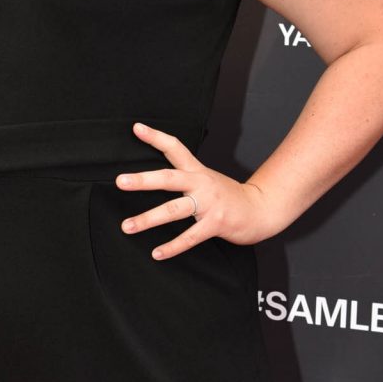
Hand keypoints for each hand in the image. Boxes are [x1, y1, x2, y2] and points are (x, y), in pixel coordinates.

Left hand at [114, 121, 275, 258]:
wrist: (261, 210)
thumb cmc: (228, 197)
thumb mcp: (207, 179)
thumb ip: (185, 175)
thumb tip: (156, 177)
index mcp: (197, 171)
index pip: (175, 148)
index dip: (156, 137)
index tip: (137, 128)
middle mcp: (201, 183)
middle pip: (169, 178)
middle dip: (143, 180)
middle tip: (120, 181)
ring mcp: (209, 203)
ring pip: (174, 210)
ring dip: (148, 219)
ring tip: (127, 226)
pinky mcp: (216, 223)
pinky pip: (190, 237)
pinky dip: (172, 247)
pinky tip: (156, 253)